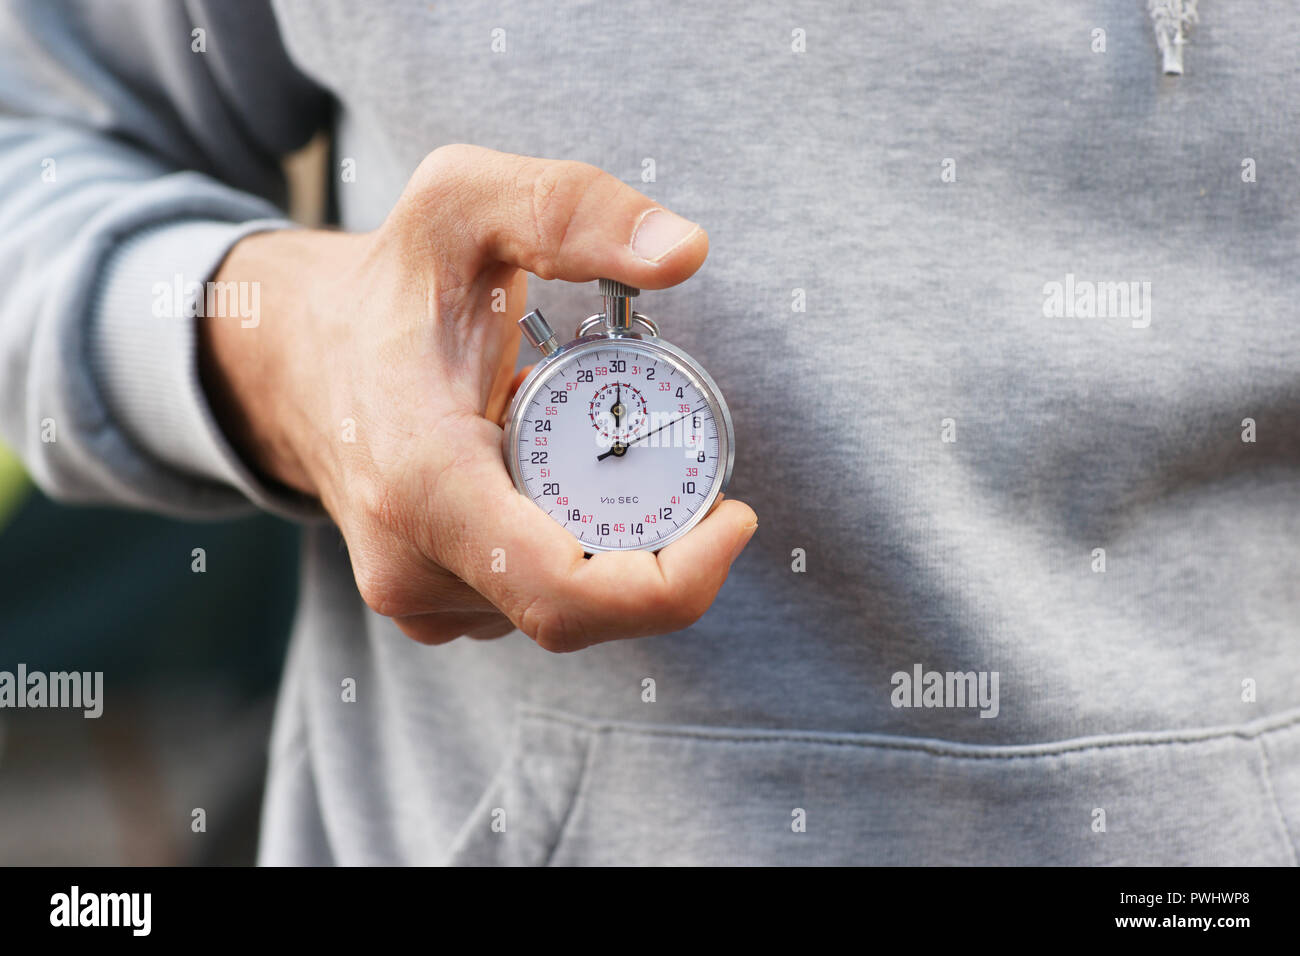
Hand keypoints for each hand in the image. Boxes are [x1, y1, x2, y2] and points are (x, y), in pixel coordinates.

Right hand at [199, 144, 756, 650]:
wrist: (298, 356)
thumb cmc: (386, 286)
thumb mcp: (467, 204)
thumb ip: (573, 210)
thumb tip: (684, 251)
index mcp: (421, 483)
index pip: (568, 595)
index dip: (674, 582)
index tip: (735, 517)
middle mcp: (413, 564)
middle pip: (585, 610)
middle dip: (664, 551)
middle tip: (692, 468)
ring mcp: (418, 598)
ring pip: (567, 607)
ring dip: (619, 544)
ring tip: (600, 452)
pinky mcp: (432, 606)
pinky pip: (537, 603)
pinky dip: (580, 554)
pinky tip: (562, 484)